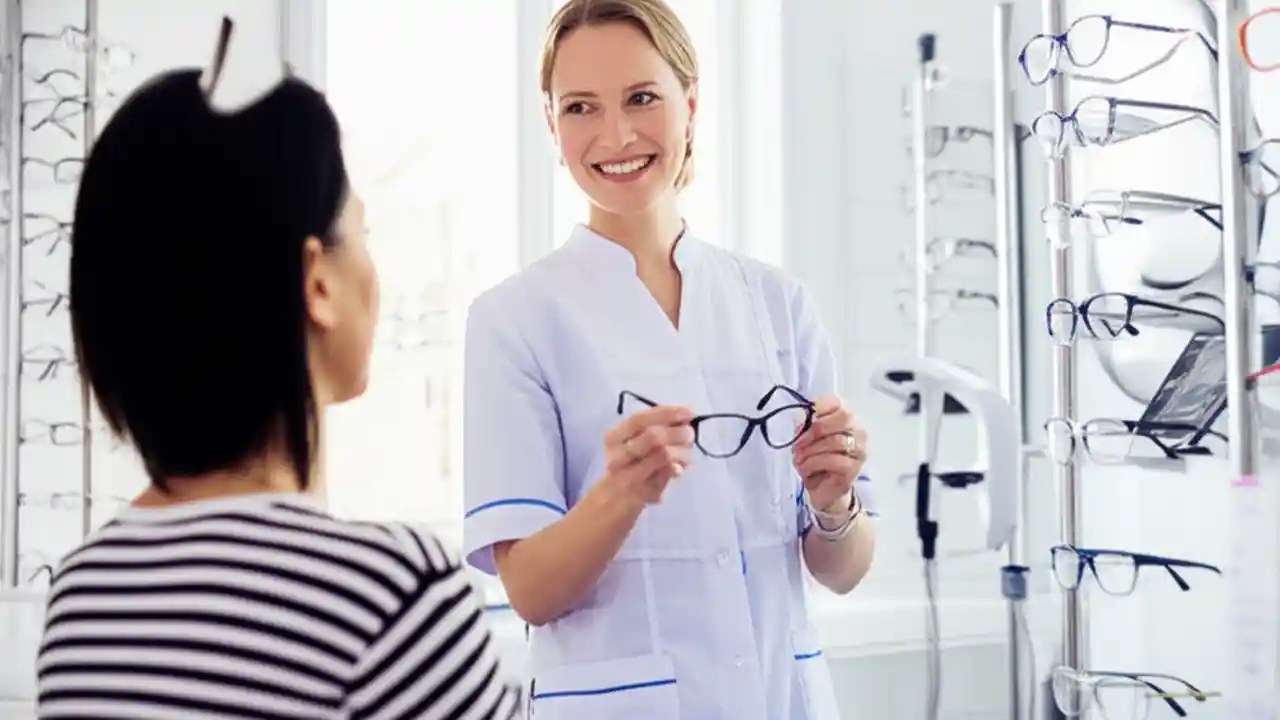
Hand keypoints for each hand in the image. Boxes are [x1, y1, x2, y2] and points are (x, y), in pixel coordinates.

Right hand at [603, 405, 694, 506]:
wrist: (616, 497)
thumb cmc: (631, 462)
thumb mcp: (634, 441)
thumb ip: (655, 426)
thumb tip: (686, 415)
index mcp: (613, 438)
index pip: (639, 420)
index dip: (666, 413)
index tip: (688, 412)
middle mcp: (617, 457)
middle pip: (653, 437)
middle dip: (677, 432)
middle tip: (690, 434)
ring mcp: (628, 477)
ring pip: (664, 455)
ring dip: (682, 451)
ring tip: (686, 453)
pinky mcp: (643, 493)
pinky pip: (668, 474)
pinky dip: (678, 468)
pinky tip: (678, 468)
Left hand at [792, 395, 867, 512]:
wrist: (822, 488)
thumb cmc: (815, 459)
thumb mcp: (806, 438)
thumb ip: (806, 424)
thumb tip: (803, 420)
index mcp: (845, 417)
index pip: (837, 402)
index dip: (818, 407)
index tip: (802, 421)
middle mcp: (858, 430)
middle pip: (844, 417)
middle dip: (816, 429)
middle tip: (798, 443)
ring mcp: (859, 450)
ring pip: (837, 441)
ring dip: (811, 450)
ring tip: (798, 459)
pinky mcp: (855, 468)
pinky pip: (835, 461)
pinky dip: (815, 463)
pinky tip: (805, 469)